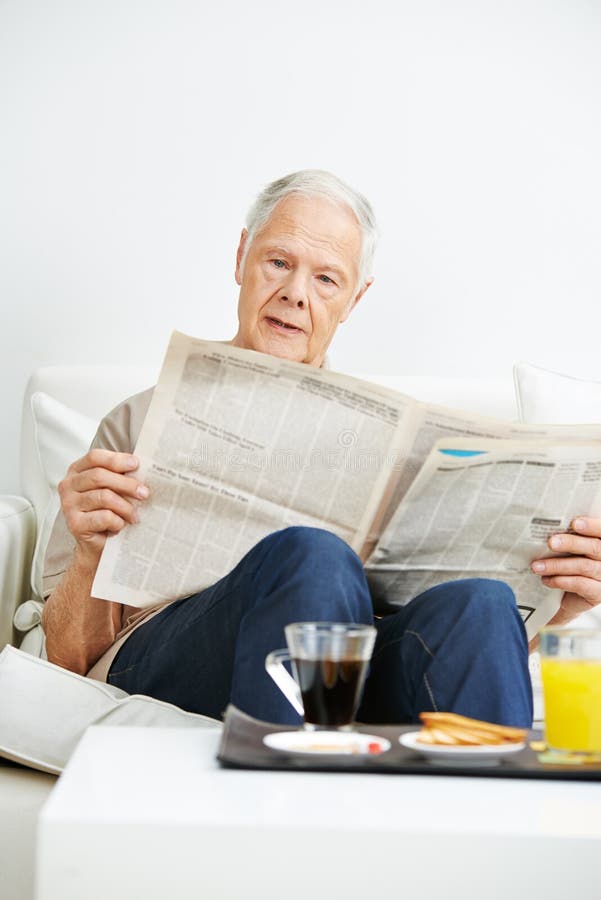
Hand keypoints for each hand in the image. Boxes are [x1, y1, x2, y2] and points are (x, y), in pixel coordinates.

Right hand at [58, 449, 149, 563]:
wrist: (97, 544)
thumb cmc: (106, 511)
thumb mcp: (112, 489)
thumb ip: (120, 475)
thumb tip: (143, 468)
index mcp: (76, 471)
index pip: (94, 457)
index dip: (116, 459)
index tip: (136, 464)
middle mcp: (68, 486)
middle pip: (99, 476)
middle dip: (126, 484)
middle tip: (144, 493)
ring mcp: (68, 505)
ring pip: (104, 497)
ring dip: (125, 507)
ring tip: (135, 515)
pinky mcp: (74, 524)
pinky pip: (104, 517)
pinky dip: (117, 521)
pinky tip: (120, 525)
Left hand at [531, 517, 600, 625]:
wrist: (570, 598)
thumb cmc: (569, 565)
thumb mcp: (570, 549)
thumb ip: (568, 537)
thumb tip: (547, 526)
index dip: (592, 526)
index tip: (575, 523)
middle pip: (594, 547)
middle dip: (571, 543)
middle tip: (551, 542)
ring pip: (583, 566)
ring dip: (557, 565)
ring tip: (537, 566)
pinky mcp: (598, 593)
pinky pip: (581, 584)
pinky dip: (562, 581)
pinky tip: (547, 580)